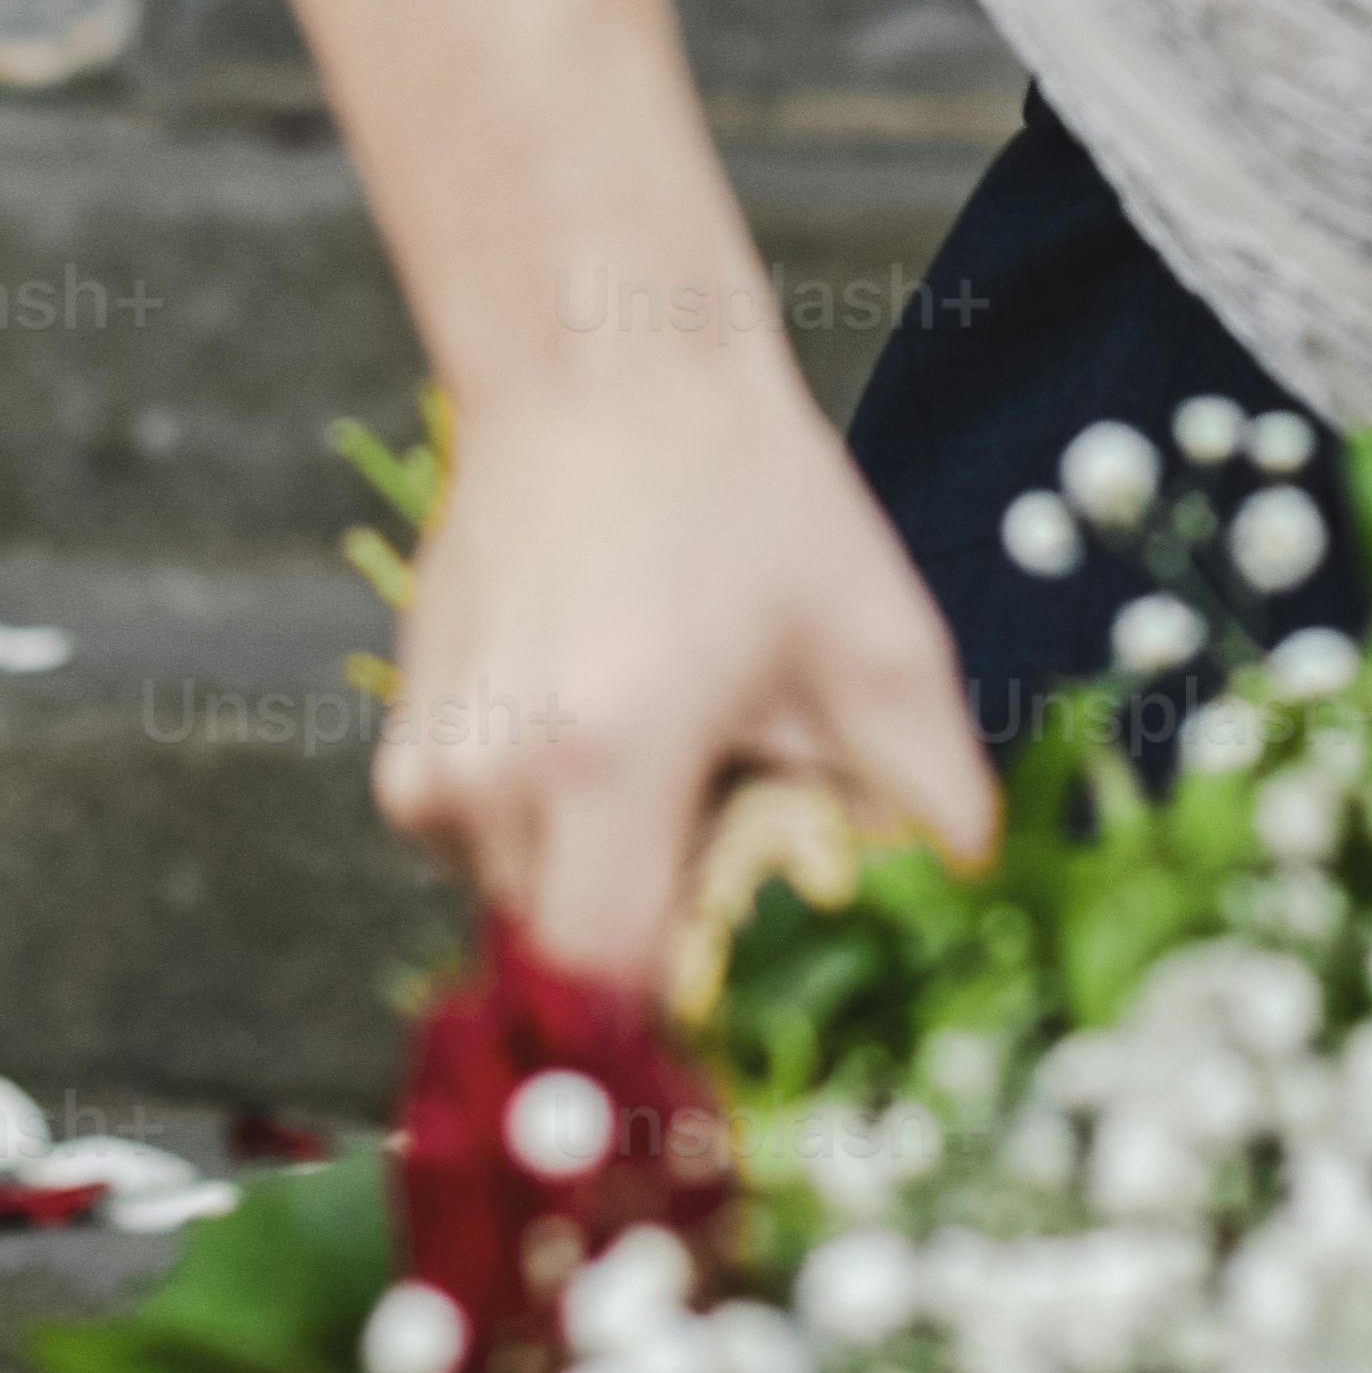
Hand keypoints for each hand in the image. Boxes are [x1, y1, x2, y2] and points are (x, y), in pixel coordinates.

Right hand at [383, 342, 994, 985]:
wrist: (596, 370)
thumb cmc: (741, 492)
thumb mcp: (874, 637)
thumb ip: (930, 788)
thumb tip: (965, 890)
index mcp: (608, 760)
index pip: (608, 984)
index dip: (683, 1002)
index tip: (749, 966)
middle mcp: (494, 779)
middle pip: (569, 962)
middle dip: (658, 935)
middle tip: (729, 834)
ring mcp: (433, 765)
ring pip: (523, 913)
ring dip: (604, 881)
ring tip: (668, 761)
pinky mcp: (406, 751)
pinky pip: (483, 857)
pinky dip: (552, 834)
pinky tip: (607, 736)